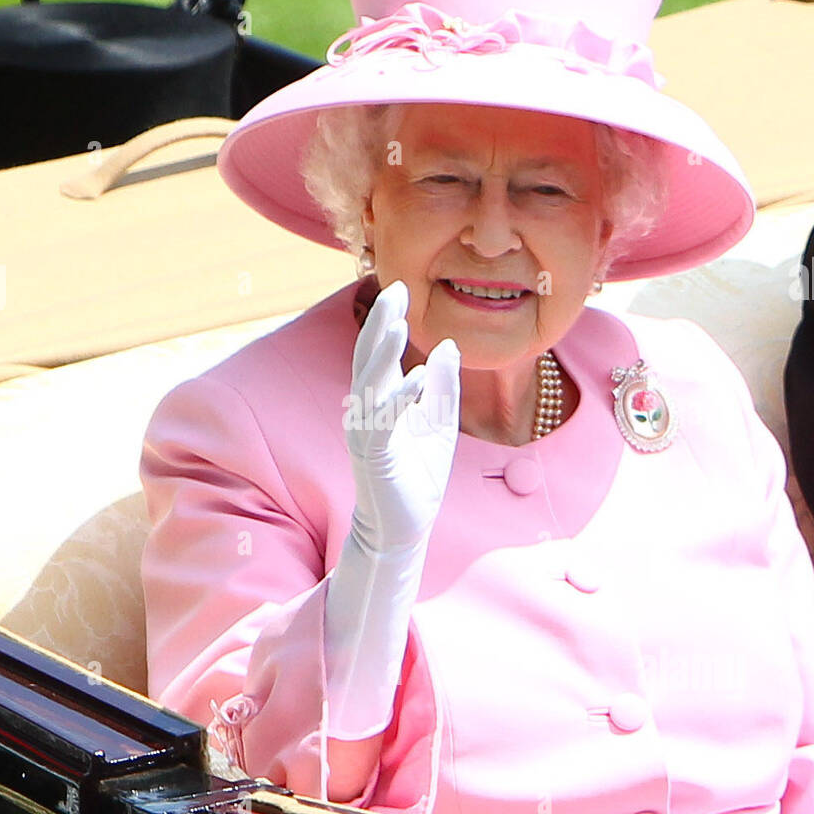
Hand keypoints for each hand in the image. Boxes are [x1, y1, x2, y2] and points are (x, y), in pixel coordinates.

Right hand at [344, 279, 460, 553]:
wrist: (405, 526)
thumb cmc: (419, 477)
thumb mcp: (440, 423)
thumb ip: (442, 386)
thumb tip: (448, 345)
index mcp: (383, 400)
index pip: (381, 352)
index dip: (387, 320)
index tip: (399, 287)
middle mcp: (367, 410)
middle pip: (369, 357)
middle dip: (379, 323)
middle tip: (393, 289)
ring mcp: (366, 431)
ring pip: (369, 383)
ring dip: (382, 352)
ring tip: (397, 321)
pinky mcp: (373, 454)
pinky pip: (383, 420)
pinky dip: (400, 397)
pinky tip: (416, 376)